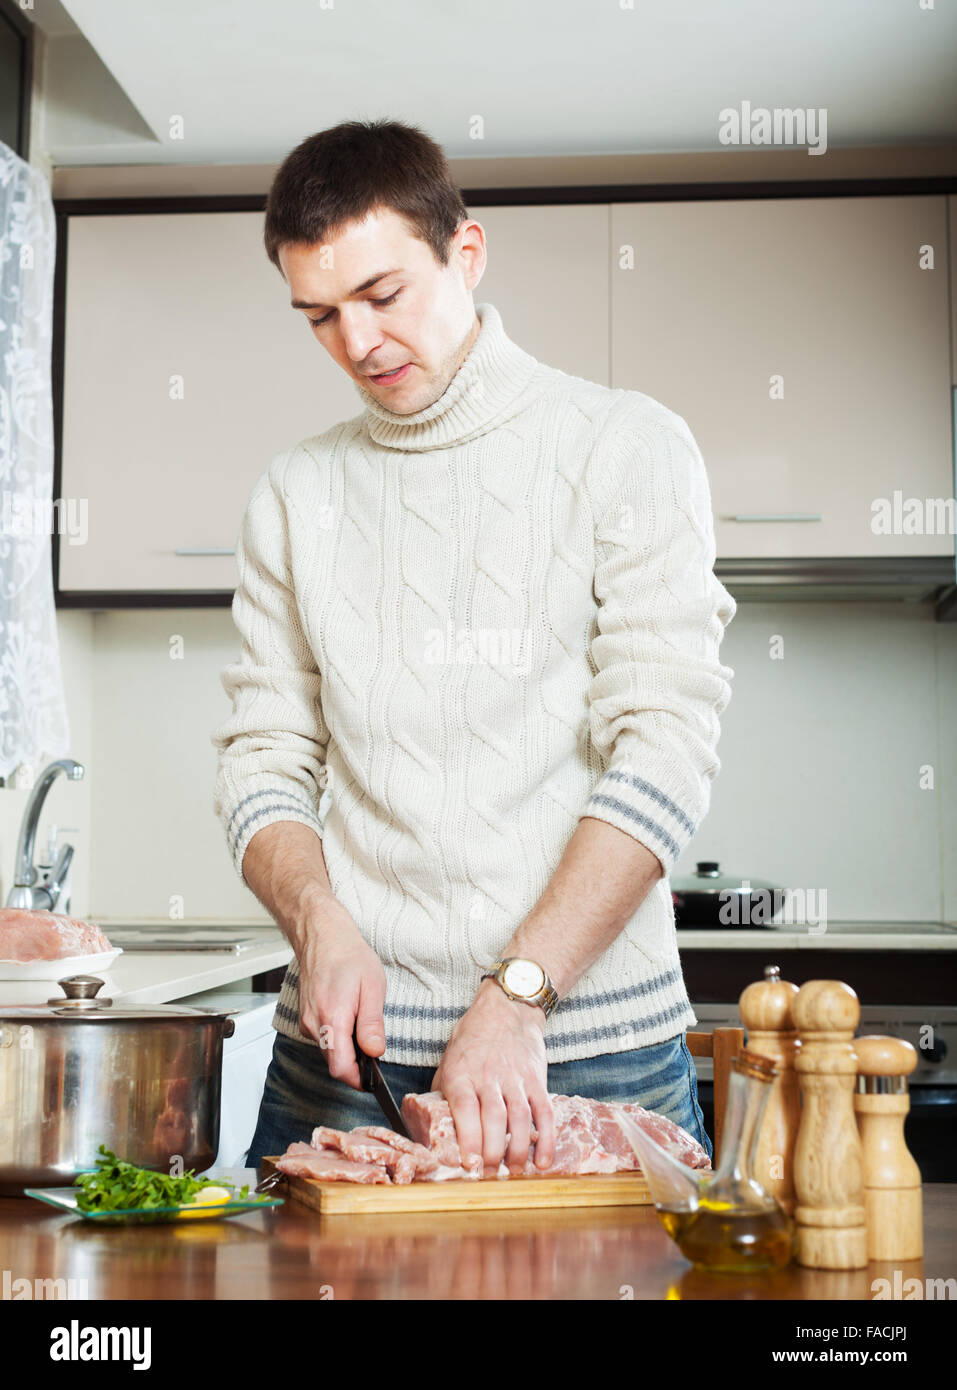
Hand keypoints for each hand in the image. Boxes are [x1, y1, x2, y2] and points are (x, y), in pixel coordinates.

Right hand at [291, 901, 385, 1089]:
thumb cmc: (348, 956)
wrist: (322, 936)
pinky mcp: (306, 1017)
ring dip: (346, 1049)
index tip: (372, 1082)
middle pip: (334, 1062)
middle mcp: (314, 1024)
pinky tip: (350, 1018)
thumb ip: (372, 1024)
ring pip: (329, 1050)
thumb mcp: (372, 988)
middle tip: (375, 1051)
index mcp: (332, 1019)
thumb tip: (375, 1052)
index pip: (340, 1068)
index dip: (357, 1080)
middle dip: (355, 1064)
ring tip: (362, 1026)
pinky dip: (338, 1037)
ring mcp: (307, 1021)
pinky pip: (323, 1038)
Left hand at [432, 979, 554, 1174]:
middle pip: (494, 1118)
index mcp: (462, 1073)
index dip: (468, 1139)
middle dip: (492, 1152)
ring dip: (518, 1150)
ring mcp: (516, 1078)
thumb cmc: (473, 1038)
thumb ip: (443, 1093)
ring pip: (520, 1118)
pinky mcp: (537, 1080)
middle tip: (489, 1175)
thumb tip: (433, 1128)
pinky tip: (542, 1161)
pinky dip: (546, 1139)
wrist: (508, 1009)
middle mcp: (489, 1076)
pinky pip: (544, 1112)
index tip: (468, 1164)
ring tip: (513, 1171)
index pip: (465, 1109)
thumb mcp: (448, 1060)